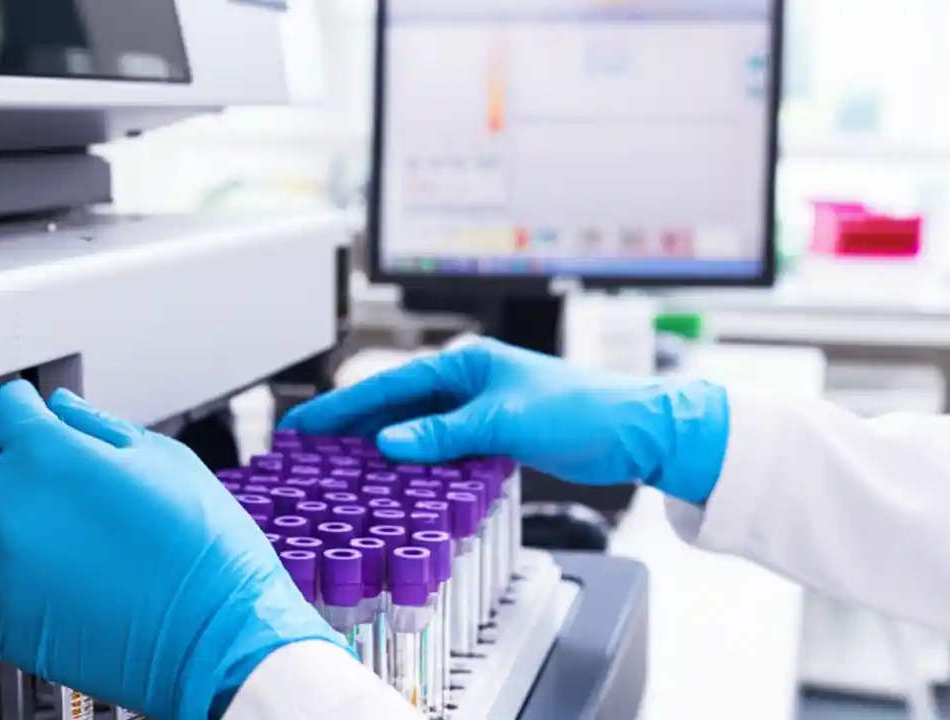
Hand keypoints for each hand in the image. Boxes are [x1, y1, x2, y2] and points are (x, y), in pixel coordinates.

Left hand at [0, 381, 342, 718]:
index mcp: (52, 454)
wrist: (214, 635)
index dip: (20, 404)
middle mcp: (10, 503)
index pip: (3, 407)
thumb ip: (99, 427)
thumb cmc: (203, 551)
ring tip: (12, 511)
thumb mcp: (165, 460)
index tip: (28, 411)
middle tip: (29, 460)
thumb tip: (62, 410)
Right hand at [281, 338, 728, 503]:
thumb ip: (445, 434)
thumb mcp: (506, 422)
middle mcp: (468, 383)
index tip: (309, 422)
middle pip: (396, 405)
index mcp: (467, 364)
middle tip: (310, 450)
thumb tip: (390, 443)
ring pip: (416, 429)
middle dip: (352, 426)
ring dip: (381, 447)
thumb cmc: (585, 411)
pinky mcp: (494, 436)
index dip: (346, 404)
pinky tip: (397, 481)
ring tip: (340, 470)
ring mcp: (480, 410)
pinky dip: (417, 463)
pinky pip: (441, 448)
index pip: (391, 383)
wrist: (640, 432)